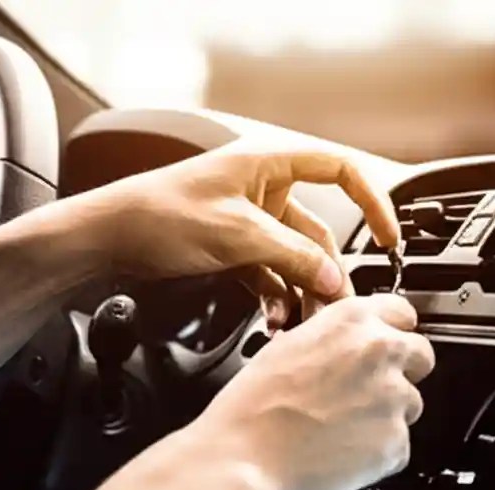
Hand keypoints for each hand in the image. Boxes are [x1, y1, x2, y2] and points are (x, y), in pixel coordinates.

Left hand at [70, 141, 400, 328]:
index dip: (373, 203)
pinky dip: (276, 295)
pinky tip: (276, 320)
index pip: (342, 171)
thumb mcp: (238, 236)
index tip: (388, 239)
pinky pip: (269, 271)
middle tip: (338, 308)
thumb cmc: (160, 216)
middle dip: (328, 270)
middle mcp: (264, 186)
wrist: (107, 238)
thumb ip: (294, 258)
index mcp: (270, 162)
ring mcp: (248, 218)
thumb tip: (336, 281)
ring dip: (302, 290)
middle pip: (319, 229)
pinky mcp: (231, 246)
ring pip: (294, 257)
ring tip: (306, 323)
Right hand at [184, 294, 433, 489]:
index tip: (384, 347)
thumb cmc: (250, 408)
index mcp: (352, 320)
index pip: (404, 314)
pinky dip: (378, 454)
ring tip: (342, 429)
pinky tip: (342, 453)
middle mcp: (381, 352)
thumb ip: (330, 338)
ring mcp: (394, 398)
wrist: (240, 459)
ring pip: (411, 404)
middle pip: (421, 357)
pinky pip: (400, 446)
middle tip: (364, 394)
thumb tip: (344, 346)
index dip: (392, 333)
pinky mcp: (396, 443)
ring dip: (387, 416)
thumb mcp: (286, 346)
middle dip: (400, 374)